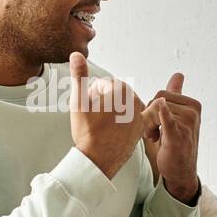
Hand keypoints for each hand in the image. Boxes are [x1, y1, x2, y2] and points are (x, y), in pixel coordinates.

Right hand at [69, 52, 144, 178]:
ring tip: (102, 126)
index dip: (91, 96)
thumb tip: (76, 55)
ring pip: (120, 106)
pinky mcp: (140, 128)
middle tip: (95, 119)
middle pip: (113, 94)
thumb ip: (78, 75)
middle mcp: (135, 101)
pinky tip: (110, 132)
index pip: (102, 85)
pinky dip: (119, 122)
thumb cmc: (87, 133)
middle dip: (102, 103)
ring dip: (110, 112)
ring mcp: (139, 115)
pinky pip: (127, 118)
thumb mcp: (78, 102)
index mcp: (122, 91)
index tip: (90, 110)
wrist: (97, 161)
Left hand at [143, 72, 200, 203]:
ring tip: (156, 138)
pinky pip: (169, 121)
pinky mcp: (178, 137)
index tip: (156, 123)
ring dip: (148, 127)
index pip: (161, 94)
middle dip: (149, 116)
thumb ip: (176, 94)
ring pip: (154, 112)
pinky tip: (163, 109)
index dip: (152, 108)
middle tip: (153, 133)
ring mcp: (187, 124)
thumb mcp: (177, 115)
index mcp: (192, 104)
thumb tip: (179, 74)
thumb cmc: (176, 142)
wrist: (180, 171)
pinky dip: (164, 115)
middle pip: (156, 101)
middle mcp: (192, 112)